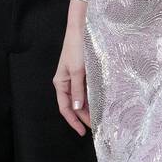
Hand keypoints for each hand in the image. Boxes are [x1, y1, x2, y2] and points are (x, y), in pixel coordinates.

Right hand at [53, 19, 92, 135]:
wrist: (81, 29)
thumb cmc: (77, 48)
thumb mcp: (77, 71)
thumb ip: (78, 90)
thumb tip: (77, 108)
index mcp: (61, 83)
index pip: (65, 108)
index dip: (73, 121)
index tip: (83, 131)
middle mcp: (67, 82)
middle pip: (73, 105)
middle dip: (83, 116)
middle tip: (96, 126)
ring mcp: (75, 77)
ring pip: (81, 98)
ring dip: (88, 108)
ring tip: (98, 118)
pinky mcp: (83, 72)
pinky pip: (86, 90)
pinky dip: (92, 98)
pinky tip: (99, 103)